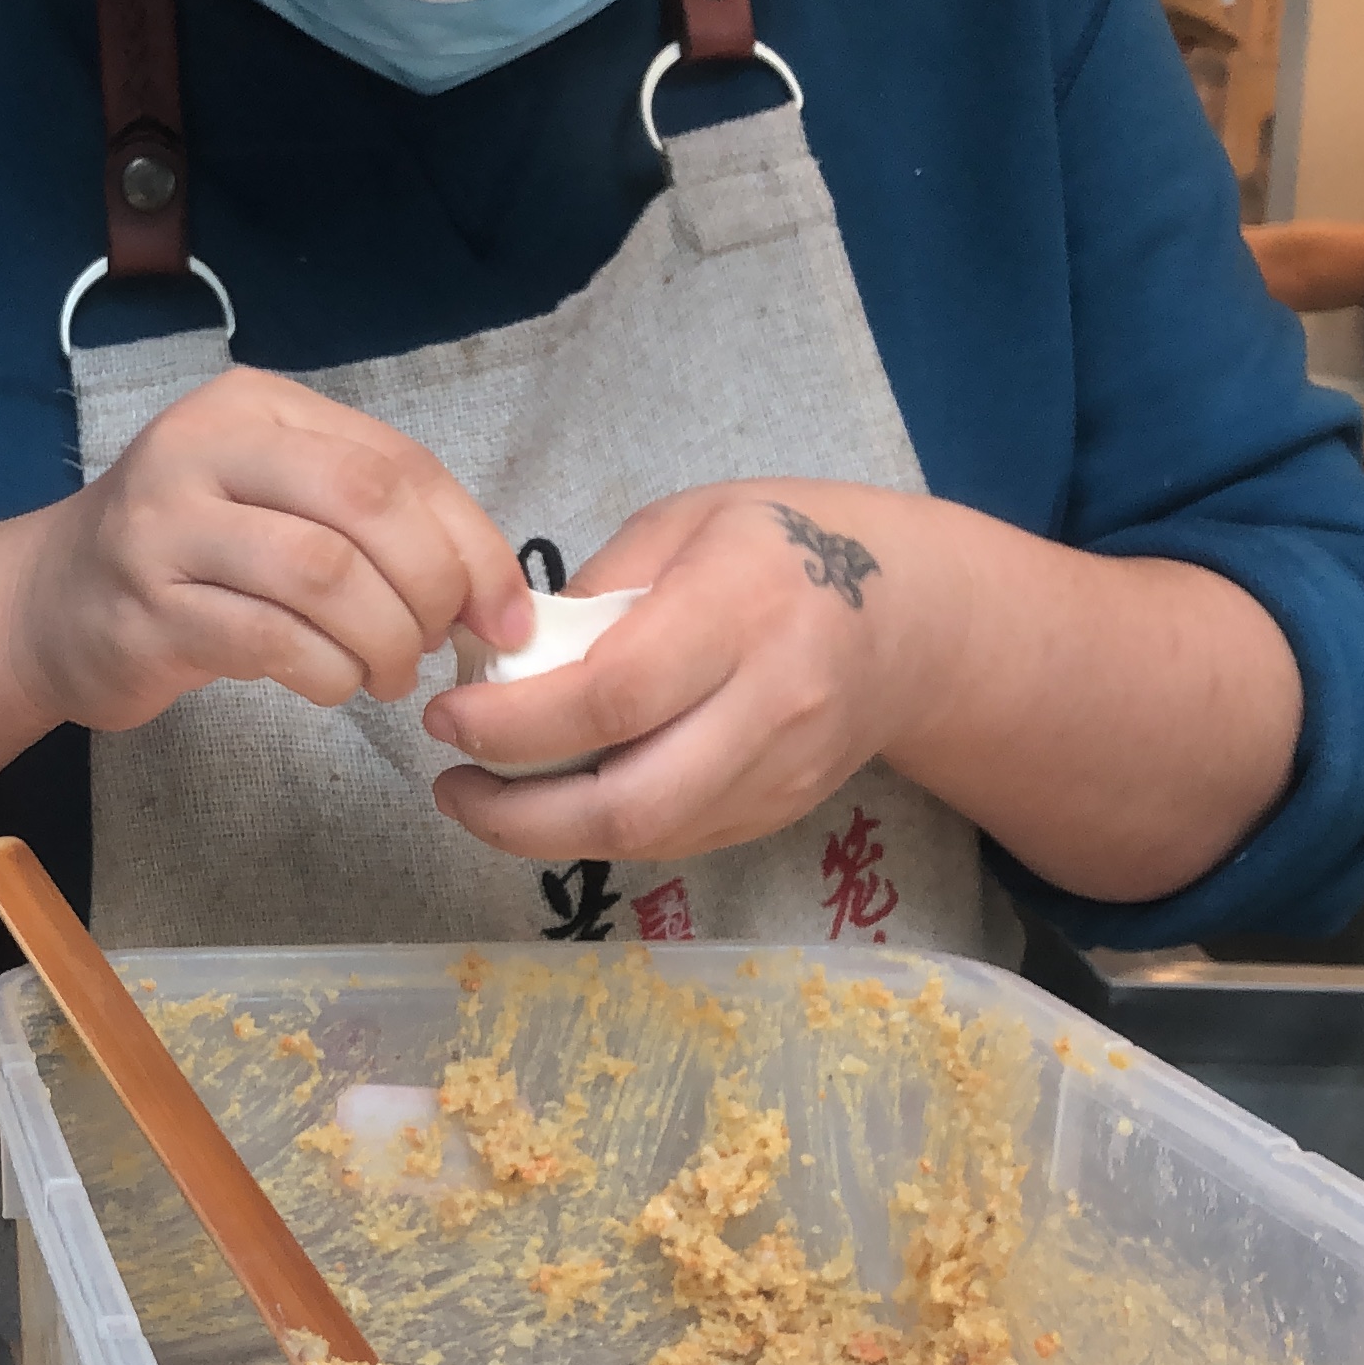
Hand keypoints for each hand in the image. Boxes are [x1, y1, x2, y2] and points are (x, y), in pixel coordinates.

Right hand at [0, 367, 529, 732]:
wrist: (48, 604)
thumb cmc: (190, 557)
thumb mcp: (276, 503)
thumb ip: (371, 522)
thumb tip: (491, 591)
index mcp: (255, 407)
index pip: (395, 461)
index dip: (469, 541)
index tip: (504, 610)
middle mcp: (204, 447)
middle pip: (364, 502)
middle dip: (429, 586)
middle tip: (438, 644)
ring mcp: (166, 526)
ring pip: (322, 575)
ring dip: (381, 640)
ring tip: (388, 674)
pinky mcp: (147, 608)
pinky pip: (271, 641)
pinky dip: (327, 672)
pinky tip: (334, 684)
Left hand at [422, 480, 955, 862]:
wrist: (915, 618)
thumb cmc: (785, 546)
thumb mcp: (686, 522)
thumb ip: (596, 589)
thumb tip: (505, 660)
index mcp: (742, 611)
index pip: (615, 697)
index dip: (515, 725)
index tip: (448, 717)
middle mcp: (773, 704)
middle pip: (632, 803)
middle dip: (517, 816)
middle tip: (451, 787)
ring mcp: (783, 773)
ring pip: (650, 838)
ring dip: (547, 835)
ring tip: (484, 799)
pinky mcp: (780, 813)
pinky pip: (675, 842)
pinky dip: (602, 833)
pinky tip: (555, 802)